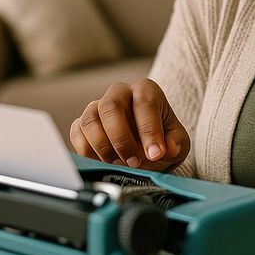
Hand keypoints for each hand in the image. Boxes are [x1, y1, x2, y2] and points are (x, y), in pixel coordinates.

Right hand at [70, 79, 189, 171]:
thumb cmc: (162, 139)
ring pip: (90, 120)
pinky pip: (77, 132)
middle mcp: (120, 92)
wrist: (146, 148)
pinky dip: (87, 150)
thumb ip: (175, 142)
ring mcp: (98, 106)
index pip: (145, 103)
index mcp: (146, 90)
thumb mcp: (177, 141)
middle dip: (121, 139)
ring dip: (103, 147)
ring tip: (119, 164)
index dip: (149, 130)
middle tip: (134, 162)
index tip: (155, 153)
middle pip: (111, 107)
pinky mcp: (83, 122)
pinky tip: (103, 162)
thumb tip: (168, 148)